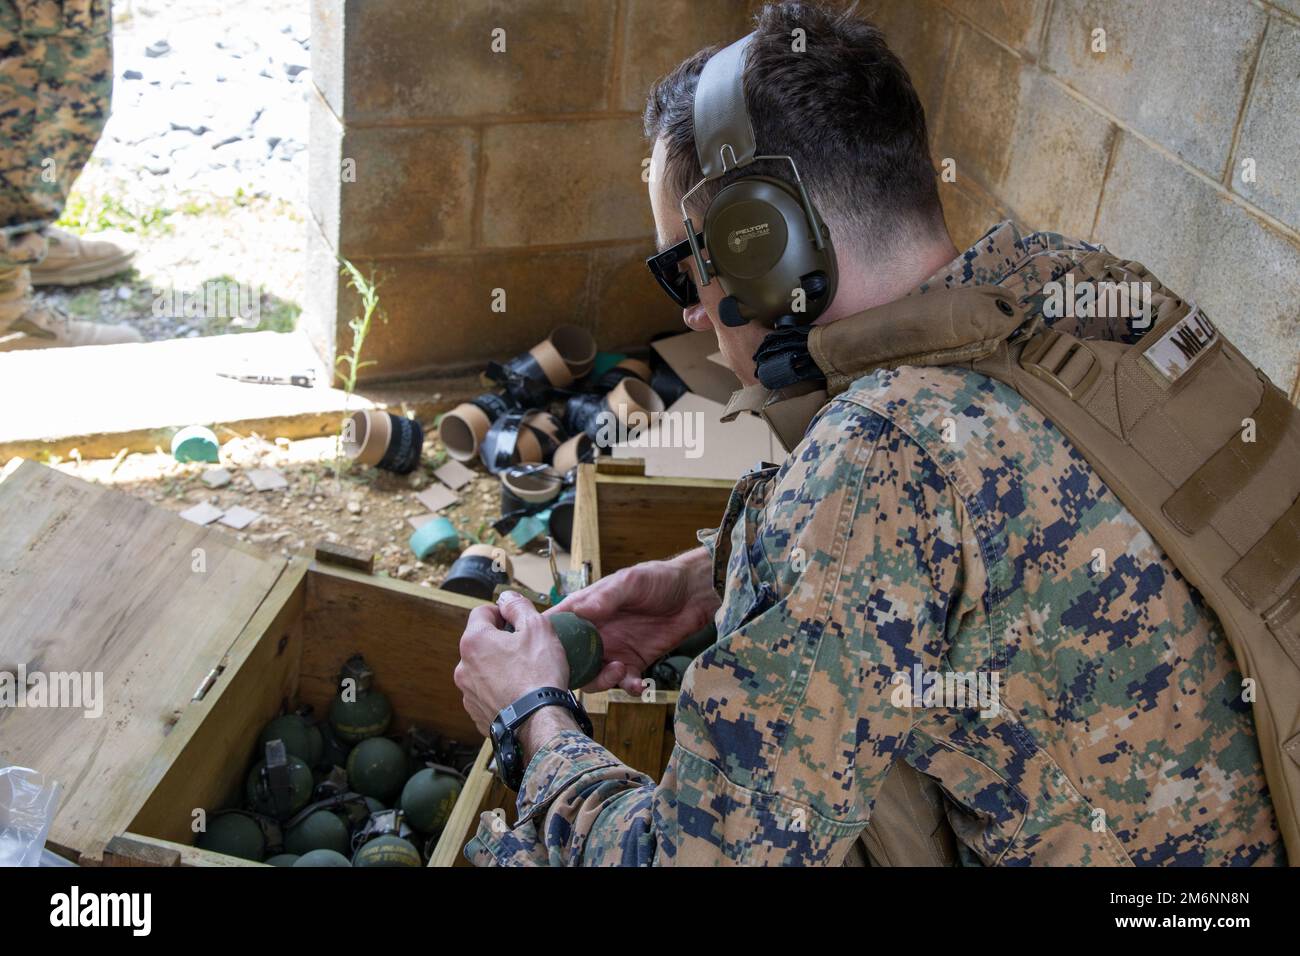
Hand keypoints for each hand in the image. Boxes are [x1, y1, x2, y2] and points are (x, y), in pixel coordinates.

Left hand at [455, 591, 569, 734]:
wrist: (538, 722)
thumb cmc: (539, 674)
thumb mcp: (537, 628)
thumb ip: (518, 606)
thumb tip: (507, 597)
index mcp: (474, 641)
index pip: (482, 612)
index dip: (502, 612)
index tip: (519, 622)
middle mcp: (463, 667)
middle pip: (481, 642)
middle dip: (501, 642)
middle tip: (527, 649)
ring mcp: (467, 693)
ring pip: (483, 669)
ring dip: (499, 667)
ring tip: (525, 675)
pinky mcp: (476, 713)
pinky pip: (487, 693)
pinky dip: (500, 691)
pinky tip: (519, 694)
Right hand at [549, 546, 718, 694]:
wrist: (694, 594)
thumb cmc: (659, 578)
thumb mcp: (631, 581)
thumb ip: (607, 596)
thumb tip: (581, 610)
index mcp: (587, 608)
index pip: (556, 624)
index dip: (543, 640)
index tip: (540, 654)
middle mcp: (596, 631)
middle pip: (569, 659)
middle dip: (572, 671)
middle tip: (585, 673)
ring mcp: (614, 649)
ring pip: (593, 676)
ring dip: (602, 681)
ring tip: (619, 671)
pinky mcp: (635, 662)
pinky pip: (624, 682)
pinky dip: (628, 687)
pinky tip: (638, 684)